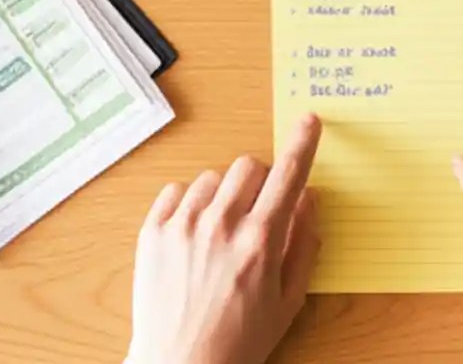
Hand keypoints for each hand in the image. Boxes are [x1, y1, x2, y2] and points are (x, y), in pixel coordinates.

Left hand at [126, 113, 322, 363]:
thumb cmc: (239, 340)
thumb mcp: (288, 300)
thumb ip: (303, 244)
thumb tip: (309, 199)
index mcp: (260, 242)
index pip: (288, 176)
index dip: (302, 144)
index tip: (310, 122)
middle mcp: (220, 225)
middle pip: (248, 166)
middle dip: (260, 181)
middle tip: (258, 211)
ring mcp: (182, 225)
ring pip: (212, 177)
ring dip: (223, 193)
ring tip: (221, 233)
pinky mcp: (152, 231)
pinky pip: (176, 191)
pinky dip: (189, 203)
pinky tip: (195, 234)